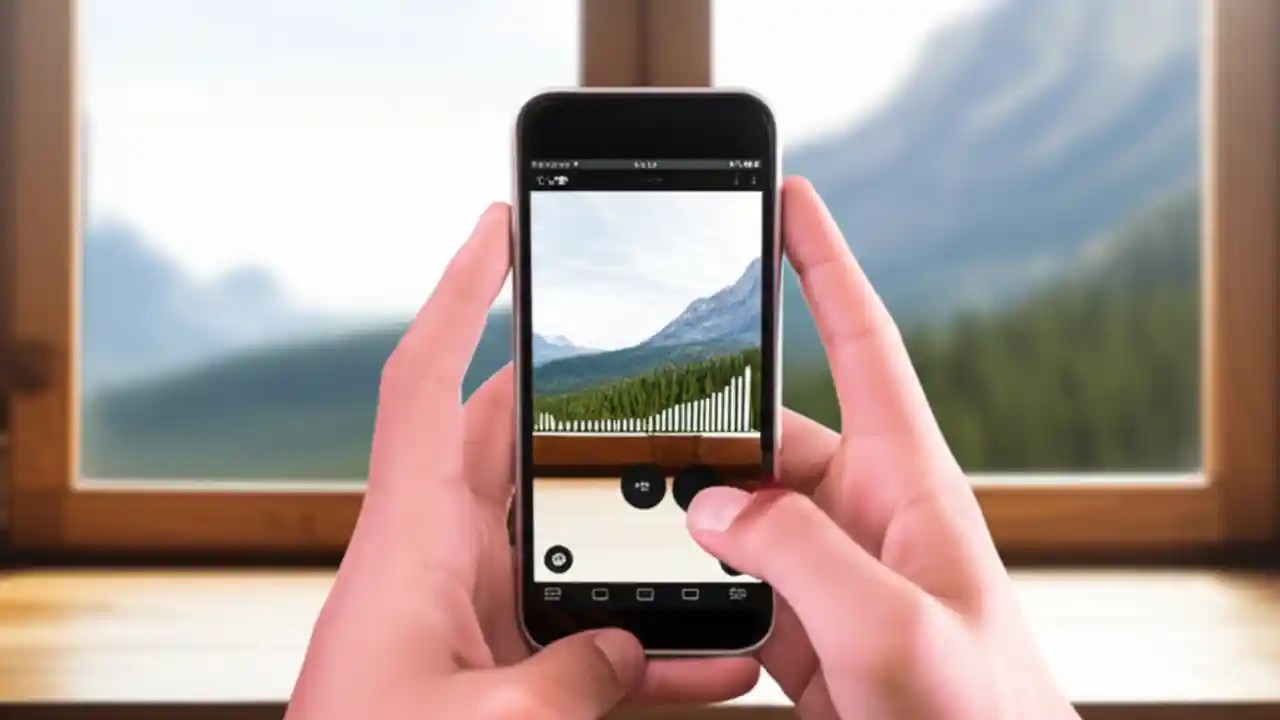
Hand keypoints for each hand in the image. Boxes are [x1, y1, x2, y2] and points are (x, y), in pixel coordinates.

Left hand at [287, 204, 758, 719]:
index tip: (498, 230)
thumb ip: (574, 677)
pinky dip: (640, 636)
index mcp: (409, 545)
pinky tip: (708, 654)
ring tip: (709, 521)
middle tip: (659, 388)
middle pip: (514, 444)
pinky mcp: (492, 664)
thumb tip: (633, 649)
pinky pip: (580, 626)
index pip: (425, 385)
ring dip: (628, 534)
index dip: (458, 297)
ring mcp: (467, 611)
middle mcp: (437, 561)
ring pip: (561, 535)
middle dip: (585, 410)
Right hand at [686, 178, 1078, 719]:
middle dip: (709, 419)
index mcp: (908, 483)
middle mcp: (866, 514)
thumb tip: (710, 502)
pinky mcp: (804, 624)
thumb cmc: (981, 718)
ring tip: (633, 507)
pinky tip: (666, 589)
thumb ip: (801, 553)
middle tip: (638, 404)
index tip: (789, 199)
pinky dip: (696, 579)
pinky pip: (735, 577)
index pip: (862, 344)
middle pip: (771, 433)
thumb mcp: (894, 628)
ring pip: (740, 509)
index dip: (825, 265)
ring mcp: (832, 570)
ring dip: (691, 510)